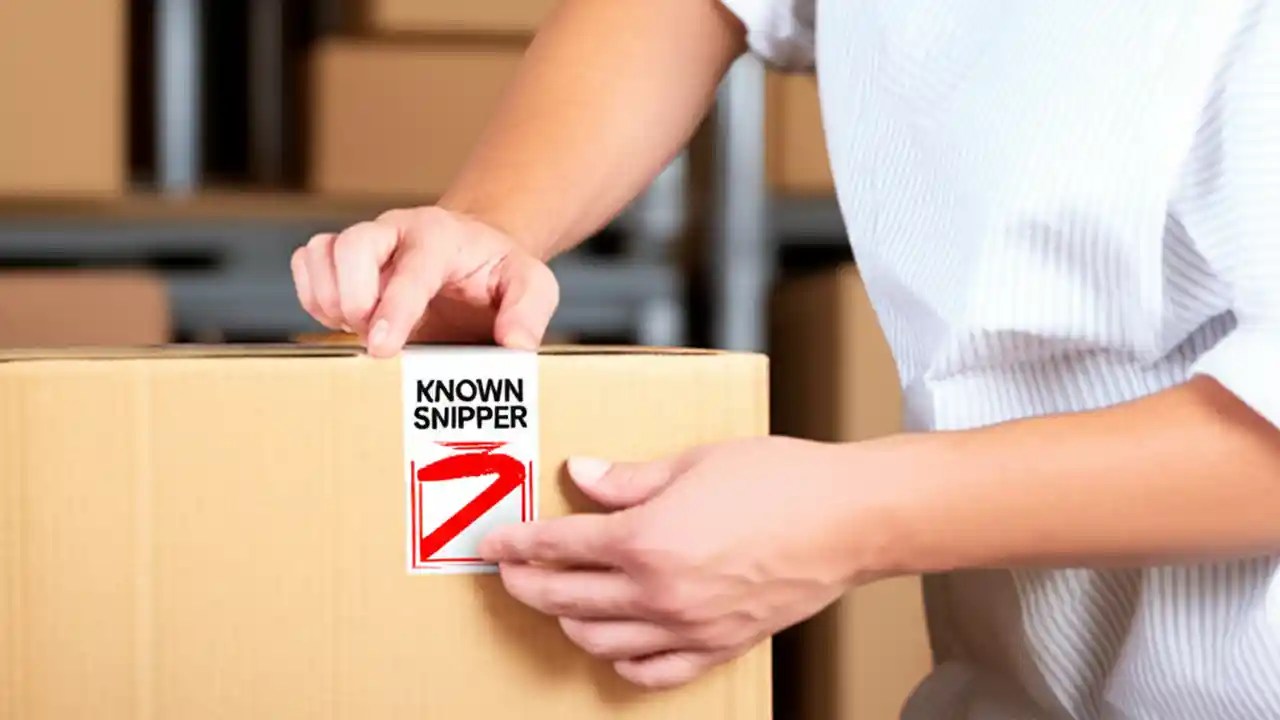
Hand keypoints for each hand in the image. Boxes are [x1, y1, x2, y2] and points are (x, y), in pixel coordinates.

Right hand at [291, 206, 558, 356]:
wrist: (474, 255)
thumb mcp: (534, 286)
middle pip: (350, 245)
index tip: (382, 347)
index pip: (411, 268)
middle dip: (350, 297)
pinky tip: (343, 320)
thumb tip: (516, 346)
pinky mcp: (342, 257)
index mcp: (441, 236)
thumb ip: (529, 311)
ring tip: (357, 327)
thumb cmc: (499, 274)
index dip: (393, 307)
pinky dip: (312, 295)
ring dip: (327, 298)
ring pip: (320, 252)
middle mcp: (395, 231)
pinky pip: (306, 263)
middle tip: (368, 334)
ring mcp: (365, 241)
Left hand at [479, 437, 885, 688]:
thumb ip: (628, 478)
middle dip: (527, 583)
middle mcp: (658, 591)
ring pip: (599, 640)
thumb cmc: (779, 480)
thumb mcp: (693, 462)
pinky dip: (622, 661)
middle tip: (510, 570)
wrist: (847, 520)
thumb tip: (580, 474)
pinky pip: (652, 672)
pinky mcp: (717, 646)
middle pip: (566, 596)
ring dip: (566, 620)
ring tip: (558, 599)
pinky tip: (615, 643)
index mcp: (646, 538)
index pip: (558, 546)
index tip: (495, 543)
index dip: (518, 544)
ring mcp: (687, 627)